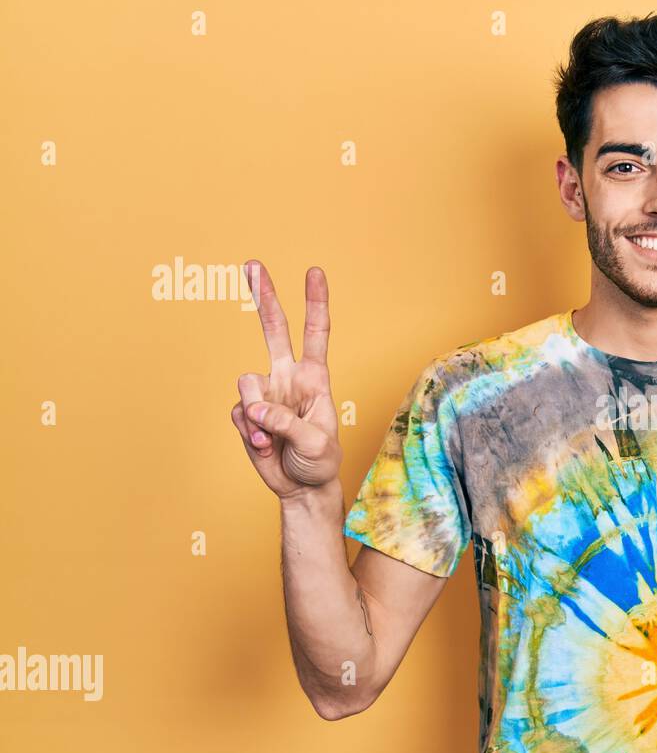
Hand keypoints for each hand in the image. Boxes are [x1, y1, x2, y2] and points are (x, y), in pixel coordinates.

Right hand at [230, 261, 341, 498]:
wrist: (302, 487)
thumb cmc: (321, 462)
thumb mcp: (316, 443)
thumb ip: (288, 423)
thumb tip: (256, 410)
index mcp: (314, 378)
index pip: (316, 334)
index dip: (315, 303)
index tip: (314, 272)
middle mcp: (288, 378)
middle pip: (274, 330)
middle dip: (264, 297)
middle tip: (253, 265)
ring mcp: (265, 395)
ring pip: (247, 384)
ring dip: (256, 415)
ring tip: (273, 440)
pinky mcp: (246, 415)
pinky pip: (238, 414)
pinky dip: (249, 433)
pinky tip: (264, 447)